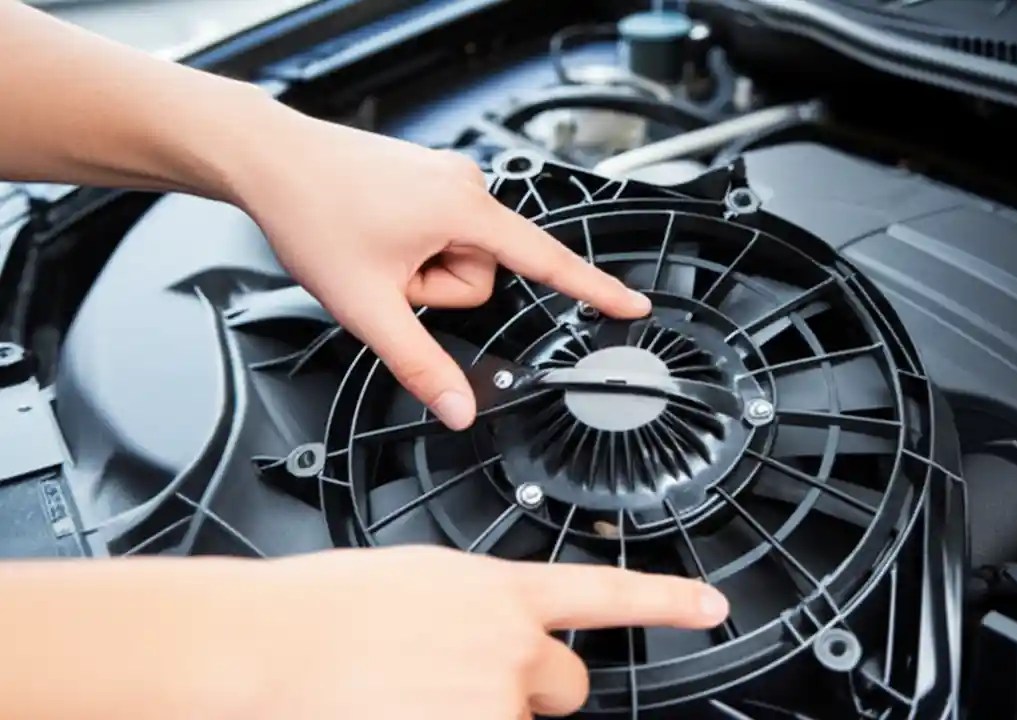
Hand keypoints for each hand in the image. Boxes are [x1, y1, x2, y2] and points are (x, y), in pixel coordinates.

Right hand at [228, 547, 728, 717]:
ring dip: (479, 718)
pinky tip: (404, 709)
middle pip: (565, 686)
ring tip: (409, 696)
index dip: (667, 600)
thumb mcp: (417, 585)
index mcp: (497, 593)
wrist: (263, 649)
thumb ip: (475, 609)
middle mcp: (508, 650)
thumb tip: (495, 631)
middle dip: (527, 693)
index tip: (710, 605)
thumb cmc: (320, 614)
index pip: (605, 592)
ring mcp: (491, 705)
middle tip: (459, 685)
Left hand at [229, 110, 650, 430]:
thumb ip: (420, 364)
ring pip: (457, 256)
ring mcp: (446, 179)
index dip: (597, 290)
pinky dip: (411, 247)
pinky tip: (374, 235)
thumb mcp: (368, 306)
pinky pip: (439, 233)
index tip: (634, 305)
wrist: (268, 160)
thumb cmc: (312, 213)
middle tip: (387, 276)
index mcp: (465, 210)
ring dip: (420, 270)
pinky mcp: (428, 179)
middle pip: (481, 274)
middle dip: (436, 290)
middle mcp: (465, 185)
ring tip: (375, 252)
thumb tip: (459, 410)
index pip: (548, 262)